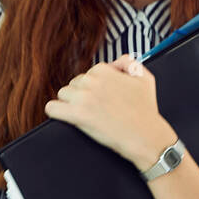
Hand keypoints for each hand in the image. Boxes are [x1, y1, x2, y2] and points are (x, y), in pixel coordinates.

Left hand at [44, 54, 174, 169]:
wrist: (145, 136)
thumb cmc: (146, 111)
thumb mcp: (146, 78)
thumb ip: (130, 62)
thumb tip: (116, 61)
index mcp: (105, 71)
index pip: (88, 73)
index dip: (95, 86)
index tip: (102, 96)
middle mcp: (92, 82)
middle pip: (74, 83)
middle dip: (83, 94)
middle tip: (96, 107)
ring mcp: (83, 98)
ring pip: (62, 94)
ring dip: (70, 102)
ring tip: (84, 112)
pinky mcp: (77, 115)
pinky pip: (52, 108)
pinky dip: (55, 111)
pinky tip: (63, 115)